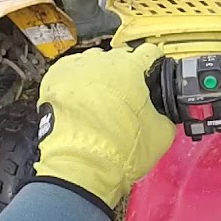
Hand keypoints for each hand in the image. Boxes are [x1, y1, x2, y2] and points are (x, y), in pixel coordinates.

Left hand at [31, 45, 174, 212]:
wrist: (81, 168)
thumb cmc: (117, 151)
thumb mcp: (162, 133)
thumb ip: (166, 111)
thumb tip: (163, 111)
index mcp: (131, 68)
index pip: (149, 53)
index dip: (153, 66)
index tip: (151, 76)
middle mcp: (102, 62)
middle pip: (119, 58)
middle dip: (124, 75)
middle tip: (127, 99)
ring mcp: (75, 70)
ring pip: (93, 63)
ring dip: (99, 77)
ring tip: (100, 102)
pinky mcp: (54, 81)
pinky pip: (70, 73)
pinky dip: (76, 83)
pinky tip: (81, 101)